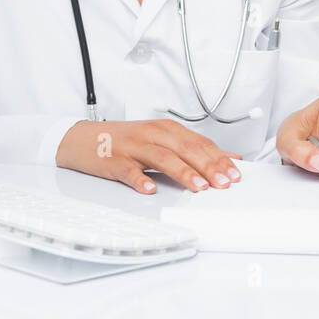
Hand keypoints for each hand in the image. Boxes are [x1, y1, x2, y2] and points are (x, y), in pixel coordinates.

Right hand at [56, 119, 243, 194]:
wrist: (84, 139)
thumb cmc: (127, 141)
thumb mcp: (161, 140)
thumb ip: (193, 149)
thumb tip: (229, 158)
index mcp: (166, 129)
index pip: (199, 143)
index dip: (218, 158)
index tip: (234, 173)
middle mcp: (152, 134)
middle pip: (185, 149)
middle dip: (208, 166)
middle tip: (223, 182)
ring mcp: (133, 146)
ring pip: (162, 158)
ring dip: (183, 172)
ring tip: (199, 187)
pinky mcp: (114, 160)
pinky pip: (129, 171)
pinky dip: (140, 180)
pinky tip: (150, 190)